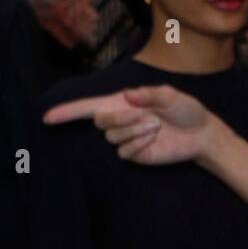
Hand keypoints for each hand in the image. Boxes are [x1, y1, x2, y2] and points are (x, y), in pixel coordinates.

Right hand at [42, 84, 217, 163]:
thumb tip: (127, 96)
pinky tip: (153, 140)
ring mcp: (126, 138)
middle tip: (145, 117)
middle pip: (100, 121)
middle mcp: (120, 120)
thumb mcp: (170, 95)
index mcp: (124, 102)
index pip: (89, 107)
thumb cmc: (185, 110)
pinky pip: (124, 151)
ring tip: (155, 127)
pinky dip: (138, 144)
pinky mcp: (134, 154)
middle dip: (119, 118)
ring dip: (134, 130)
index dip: (67, 112)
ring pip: (112, 136)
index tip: (47, 117)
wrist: (200, 133)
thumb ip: (148, 94)